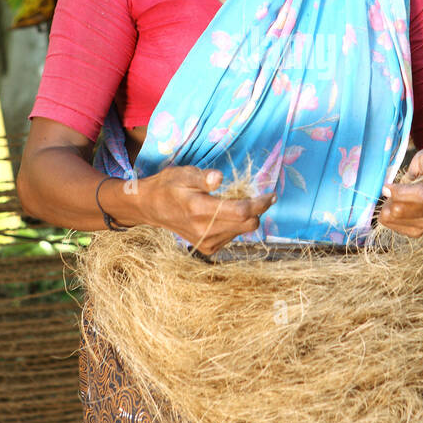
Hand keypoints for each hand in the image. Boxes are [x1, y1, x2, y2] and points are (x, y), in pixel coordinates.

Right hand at [127, 165, 276, 255]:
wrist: (152, 208)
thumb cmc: (169, 186)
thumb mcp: (183, 174)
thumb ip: (202, 177)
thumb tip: (219, 177)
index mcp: (200, 210)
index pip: (241, 211)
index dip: (260, 203)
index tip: (271, 194)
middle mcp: (205, 231)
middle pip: (247, 224)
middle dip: (256, 209)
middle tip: (253, 195)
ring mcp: (206, 242)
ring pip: (242, 231)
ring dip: (245, 217)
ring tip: (231, 203)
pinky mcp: (208, 248)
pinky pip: (233, 237)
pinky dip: (235, 225)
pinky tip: (223, 215)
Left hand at [376, 147, 422, 237]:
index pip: (422, 196)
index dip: (401, 192)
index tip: (386, 186)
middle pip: (406, 211)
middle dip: (391, 200)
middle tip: (386, 190)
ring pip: (399, 220)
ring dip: (388, 209)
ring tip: (390, 198)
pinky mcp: (419, 231)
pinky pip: (398, 229)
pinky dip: (389, 219)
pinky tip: (389, 208)